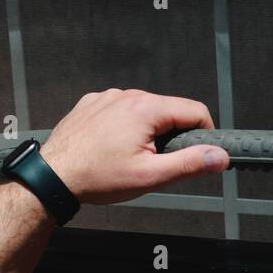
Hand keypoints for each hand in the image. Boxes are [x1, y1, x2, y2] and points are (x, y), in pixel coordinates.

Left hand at [39, 89, 229, 203]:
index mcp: (146, 108)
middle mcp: (127, 95)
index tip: (199, 153)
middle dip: (172, 135)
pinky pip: (120, 111)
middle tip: (157, 164)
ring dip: (147, 132)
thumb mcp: (150, 176)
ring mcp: (107, 97)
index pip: (195, 110)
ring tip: (131, 159)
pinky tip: (113, 148)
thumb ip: (188, 164)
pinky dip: (124, 127)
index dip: (205, 133)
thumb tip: (218, 156)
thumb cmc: (97, 177)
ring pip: (144, 110)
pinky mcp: (92, 104)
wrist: (54, 176)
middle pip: (169, 110)